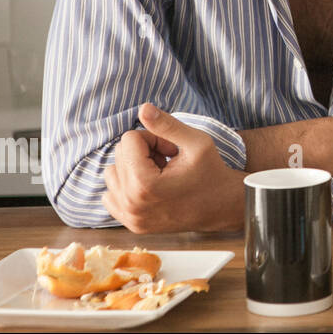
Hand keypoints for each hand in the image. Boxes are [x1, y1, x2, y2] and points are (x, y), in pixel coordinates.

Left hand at [102, 102, 244, 232]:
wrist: (222, 207)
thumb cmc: (212, 172)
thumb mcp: (196, 142)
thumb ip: (167, 124)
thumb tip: (142, 108)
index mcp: (144, 184)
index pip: (129, 139)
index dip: (154, 138)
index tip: (172, 150)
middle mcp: (131, 204)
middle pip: (118, 155)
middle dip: (143, 152)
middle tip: (168, 162)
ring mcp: (130, 217)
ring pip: (112, 173)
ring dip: (134, 169)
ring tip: (160, 175)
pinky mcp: (131, 224)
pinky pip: (110, 195)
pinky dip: (127, 186)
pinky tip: (150, 188)